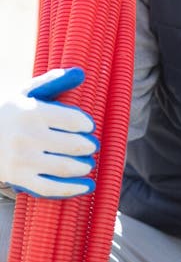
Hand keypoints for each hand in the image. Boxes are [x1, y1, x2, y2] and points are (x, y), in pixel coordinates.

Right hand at [0, 67, 97, 197]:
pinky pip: (51, 187)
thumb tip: (80, 73)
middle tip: (92, 147)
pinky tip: (87, 185)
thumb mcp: (25, 93)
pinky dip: (72, 188)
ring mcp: (23, 159)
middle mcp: (27, 136)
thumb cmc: (7, 113)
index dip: (86, 125)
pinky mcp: (19, 177)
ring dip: (84, 167)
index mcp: (32, 111)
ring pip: (66, 167)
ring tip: (88, 164)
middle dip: (88, 147)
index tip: (88, 127)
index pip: (73, 120)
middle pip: (74, 145)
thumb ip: (53, 82)